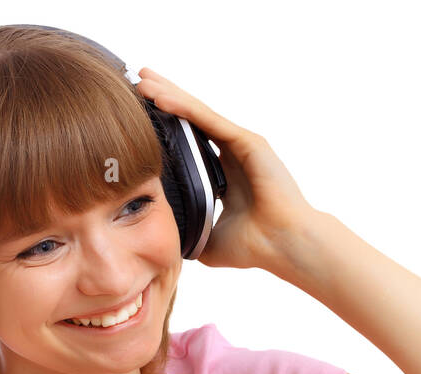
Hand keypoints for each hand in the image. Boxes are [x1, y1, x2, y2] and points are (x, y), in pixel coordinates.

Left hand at [136, 67, 314, 272]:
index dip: (165, 125)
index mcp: (224, 173)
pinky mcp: (246, 141)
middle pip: (190, 119)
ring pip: (196, 113)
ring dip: (168, 94)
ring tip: (142, 79)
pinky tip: (161, 97)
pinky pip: (207, 120)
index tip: (138, 115)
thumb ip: (188, 231)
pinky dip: (183, 107)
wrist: (283, 246)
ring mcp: (240, 144)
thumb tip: (162, 239)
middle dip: (163, 99)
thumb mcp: (208, 239)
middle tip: (136, 82)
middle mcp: (232, 153)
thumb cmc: (256, 246)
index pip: (188, 141)